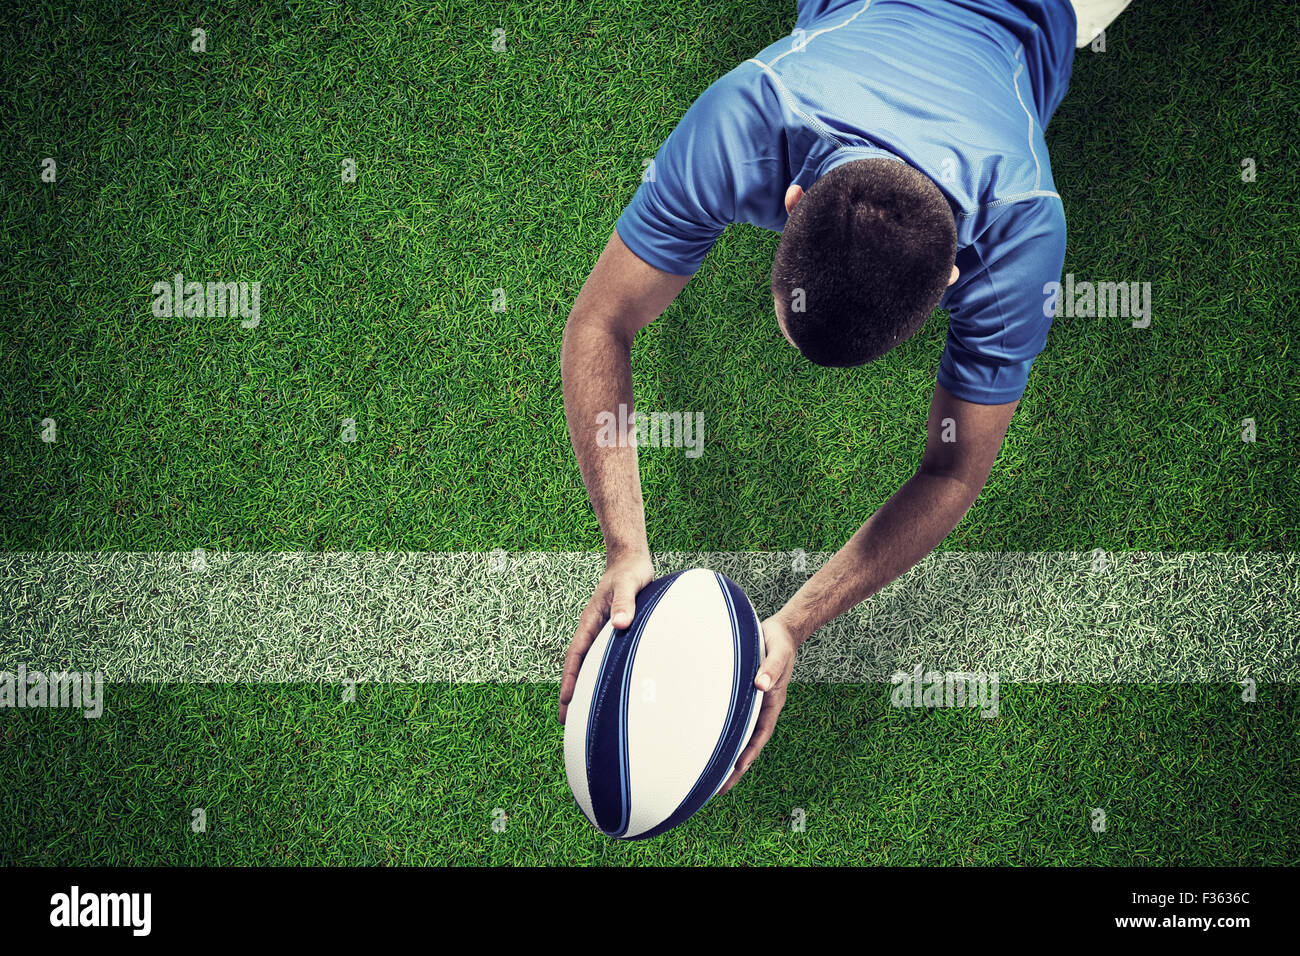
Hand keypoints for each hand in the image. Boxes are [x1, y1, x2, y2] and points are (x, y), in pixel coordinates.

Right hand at [558, 550, 654, 723]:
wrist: (630, 562)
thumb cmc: (630, 572)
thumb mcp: (629, 585)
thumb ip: (625, 602)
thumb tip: (620, 624)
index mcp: (591, 622)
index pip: (577, 655)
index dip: (571, 679)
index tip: (566, 701)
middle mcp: (593, 631)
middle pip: (579, 667)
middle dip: (571, 693)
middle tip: (566, 722)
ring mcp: (602, 634)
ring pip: (590, 665)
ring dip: (585, 688)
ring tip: (582, 715)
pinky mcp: (614, 634)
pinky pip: (603, 660)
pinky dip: (600, 677)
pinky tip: (606, 690)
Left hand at [717, 616, 797, 795]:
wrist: (780, 631)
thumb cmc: (779, 642)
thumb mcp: (779, 653)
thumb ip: (771, 668)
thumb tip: (761, 684)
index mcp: (771, 703)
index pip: (759, 735)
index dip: (749, 754)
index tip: (737, 770)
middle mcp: (761, 708)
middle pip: (747, 743)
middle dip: (734, 767)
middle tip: (718, 789)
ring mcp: (751, 703)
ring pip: (738, 735)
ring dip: (726, 755)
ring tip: (708, 776)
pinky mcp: (741, 695)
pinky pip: (731, 719)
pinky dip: (721, 733)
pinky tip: (706, 741)